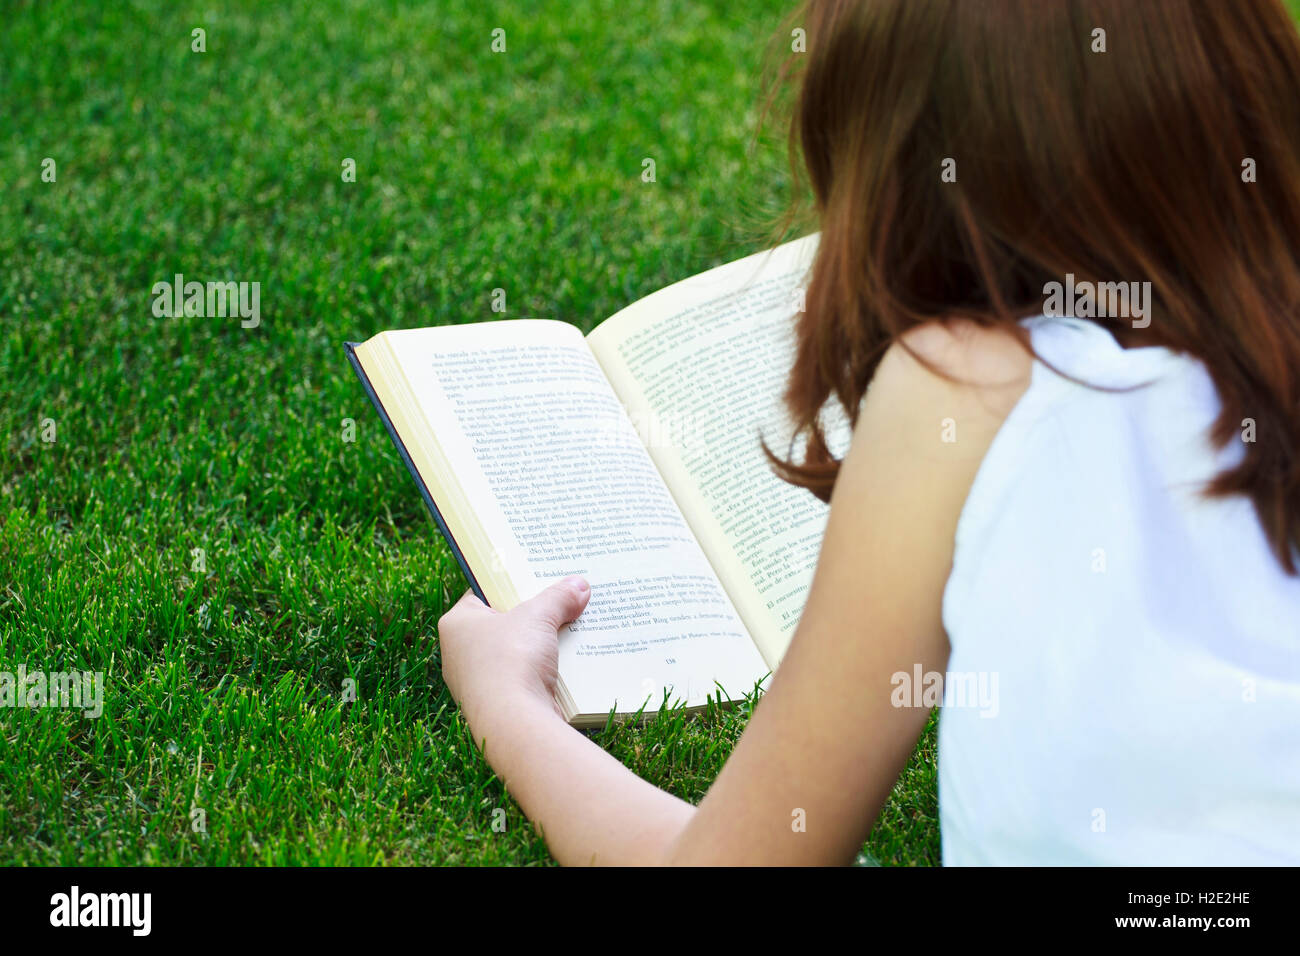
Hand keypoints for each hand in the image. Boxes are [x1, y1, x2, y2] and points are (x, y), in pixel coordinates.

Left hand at [438, 576, 590, 735]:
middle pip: (504, 623)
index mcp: (456, 624)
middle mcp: (460, 652)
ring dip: (541, 644)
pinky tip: (569, 660)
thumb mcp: (537, 616)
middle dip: (534, 615)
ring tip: (572, 626)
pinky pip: (524, 678)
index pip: (484, 594)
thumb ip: (557, 597)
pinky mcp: (499, 703)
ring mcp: (478, 681)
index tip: (537, 578)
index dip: (511, 585)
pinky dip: (544, 670)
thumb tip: (579, 586)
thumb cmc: (510, 660)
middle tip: (561, 599)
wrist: (513, 723)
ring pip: (516, 652)